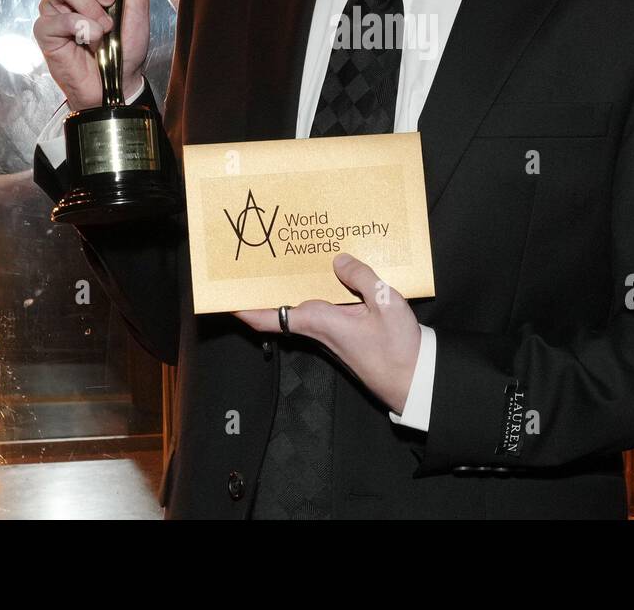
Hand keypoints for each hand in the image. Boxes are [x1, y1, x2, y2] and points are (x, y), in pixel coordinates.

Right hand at [33, 0, 149, 110]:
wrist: (120, 79)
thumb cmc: (126, 42)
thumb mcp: (139, 0)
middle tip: (110, 0)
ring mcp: (52, 8)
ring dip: (91, 6)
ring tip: (105, 26)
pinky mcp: (45, 31)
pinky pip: (56, 17)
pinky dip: (82, 27)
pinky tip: (92, 38)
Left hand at [232, 254, 421, 415]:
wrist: (411, 380)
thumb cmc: (397, 348)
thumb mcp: (385, 303)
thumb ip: (361, 277)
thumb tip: (338, 259)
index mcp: (319, 320)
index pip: (268, 316)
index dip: (243, 307)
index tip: (222, 294)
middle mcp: (318, 326)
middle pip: (282, 303)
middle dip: (268, 282)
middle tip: (257, 255)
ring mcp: (329, 330)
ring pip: (303, 302)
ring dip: (294, 282)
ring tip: (288, 253)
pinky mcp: (343, 331)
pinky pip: (323, 304)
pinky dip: (320, 287)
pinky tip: (331, 271)